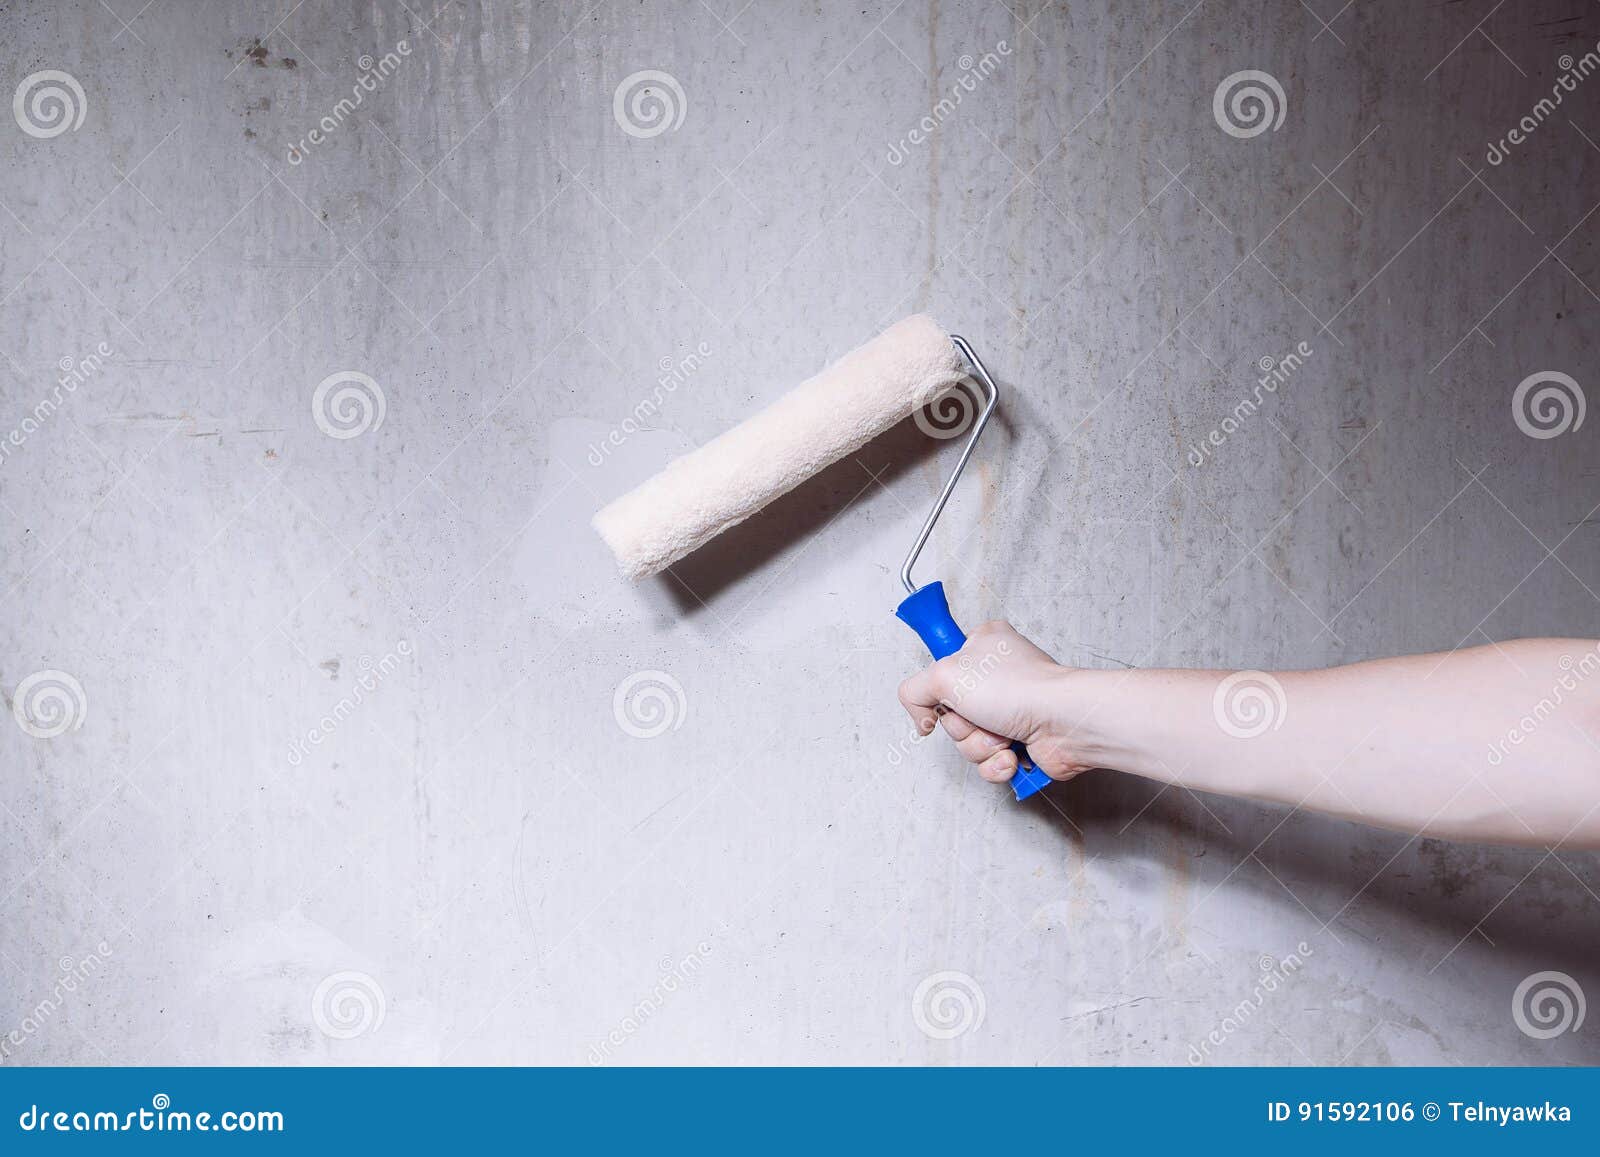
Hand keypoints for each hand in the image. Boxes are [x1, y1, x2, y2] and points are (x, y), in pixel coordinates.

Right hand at [896, 620, 1095, 784]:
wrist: (1063, 723)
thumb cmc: (1020, 688)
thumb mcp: (945, 674)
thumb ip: (914, 691)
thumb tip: (919, 717)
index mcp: (983, 646)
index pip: (942, 664)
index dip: (939, 684)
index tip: (945, 688)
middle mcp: (997, 678)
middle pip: (949, 713)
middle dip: (961, 725)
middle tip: (978, 714)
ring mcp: (1009, 712)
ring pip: (967, 742)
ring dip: (980, 746)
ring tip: (1002, 734)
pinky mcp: (1020, 743)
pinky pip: (988, 763)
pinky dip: (997, 764)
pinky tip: (1013, 754)